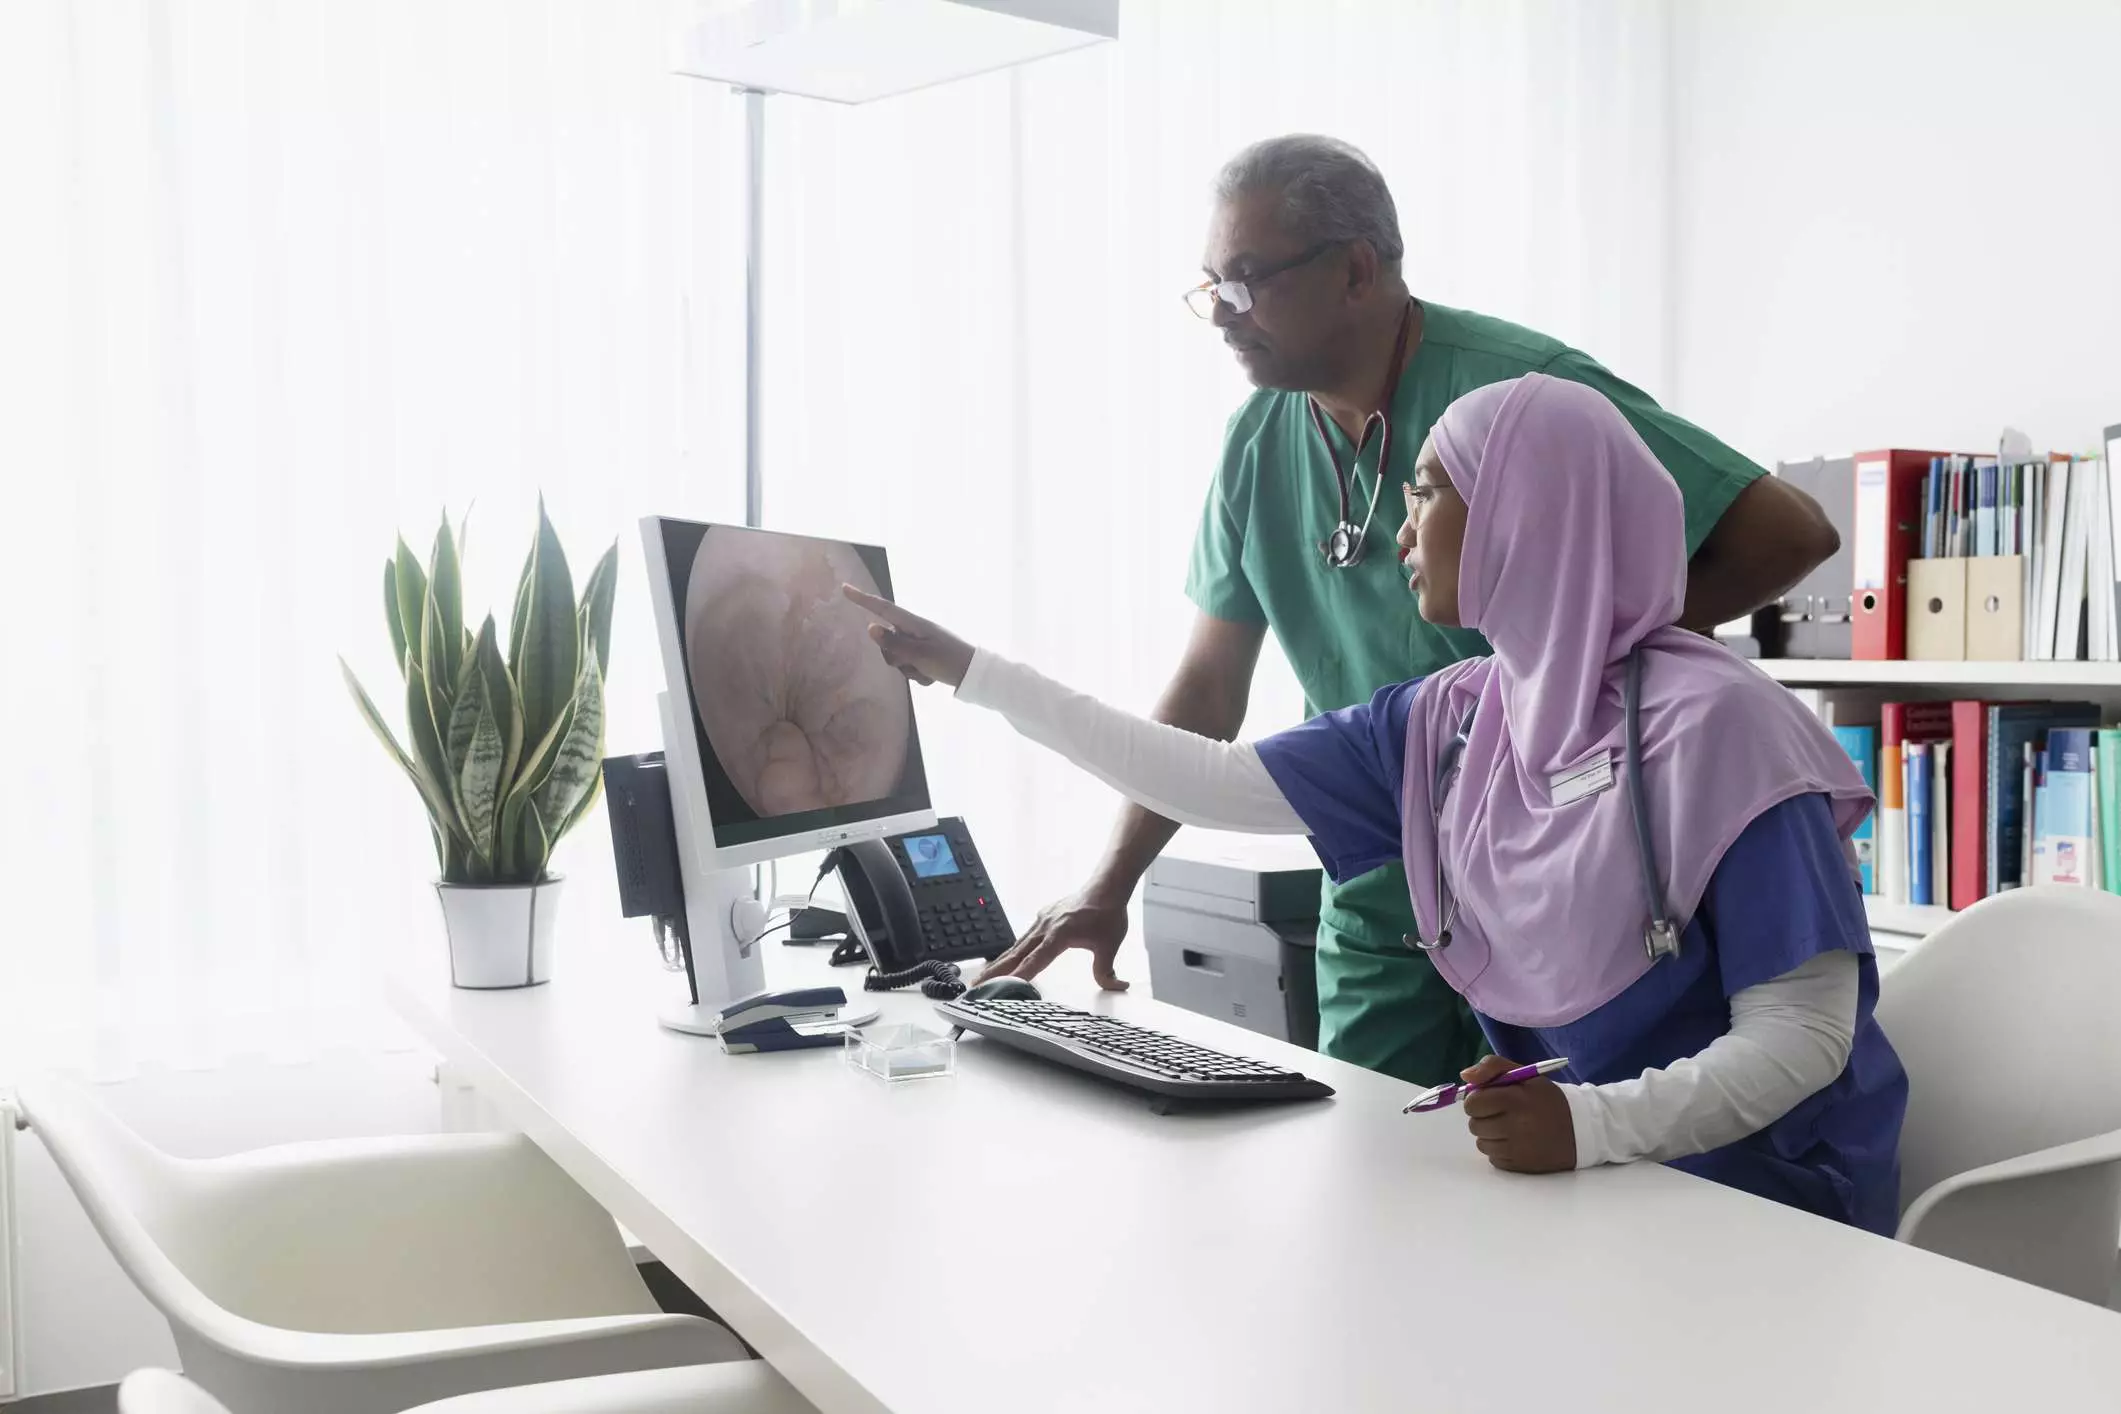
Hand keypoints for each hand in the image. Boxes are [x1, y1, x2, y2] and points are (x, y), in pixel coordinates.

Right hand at [841, 586, 976, 688]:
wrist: (975, 673)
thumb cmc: (948, 660)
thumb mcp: (919, 654)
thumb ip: (893, 644)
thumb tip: (870, 627)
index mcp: (912, 623)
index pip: (882, 608)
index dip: (862, 599)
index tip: (845, 588)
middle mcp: (913, 630)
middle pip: (886, 643)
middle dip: (896, 658)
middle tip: (916, 664)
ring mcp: (919, 643)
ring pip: (897, 658)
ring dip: (910, 669)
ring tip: (928, 670)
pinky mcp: (925, 655)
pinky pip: (910, 667)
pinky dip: (919, 674)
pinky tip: (933, 675)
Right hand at [983, 887, 1131, 990]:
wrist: (1107, 886)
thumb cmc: (1107, 914)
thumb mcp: (1110, 946)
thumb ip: (1107, 971)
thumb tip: (1117, 986)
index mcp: (1059, 936)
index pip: (1034, 962)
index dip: (1017, 977)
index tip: (1000, 988)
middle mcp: (1045, 928)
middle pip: (1015, 954)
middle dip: (994, 971)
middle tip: (976, 985)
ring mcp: (1042, 921)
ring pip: (1016, 945)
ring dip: (999, 962)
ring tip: (983, 976)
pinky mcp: (1043, 916)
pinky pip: (1024, 936)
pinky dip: (1012, 949)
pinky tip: (1007, 958)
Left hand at [1460, 1055, 1575, 1173]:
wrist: (1582, 1129)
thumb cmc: (1548, 1099)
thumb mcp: (1525, 1075)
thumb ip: (1492, 1067)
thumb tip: (1465, 1076)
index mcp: (1515, 1100)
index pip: (1473, 1103)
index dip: (1478, 1100)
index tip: (1490, 1099)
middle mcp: (1515, 1126)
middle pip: (1475, 1125)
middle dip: (1484, 1118)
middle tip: (1503, 1114)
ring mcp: (1518, 1149)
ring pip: (1482, 1143)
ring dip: (1491, 1135)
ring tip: (1511, 1128)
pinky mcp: (1521, 1166)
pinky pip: (1494, 1159)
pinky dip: (1500, 1150)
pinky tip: (1517, 1142)